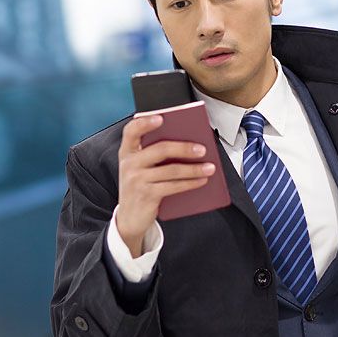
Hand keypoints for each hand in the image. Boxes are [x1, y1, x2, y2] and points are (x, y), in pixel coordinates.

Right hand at [116, 114, 213, 254]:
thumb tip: (187, 145)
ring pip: (171, 170)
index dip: (145, 123)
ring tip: (209, 167)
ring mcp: (137, 180)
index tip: (162, 118)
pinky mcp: (146, 195)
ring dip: (194, 168)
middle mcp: (130, 163)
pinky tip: (202, 180)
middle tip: (202, 149)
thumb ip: (154, 155)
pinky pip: (173, 186)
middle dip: (184, 148)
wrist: (129, 218)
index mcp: (127, 151)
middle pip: (160, 149)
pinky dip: (190, 183)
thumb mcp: (140, 168)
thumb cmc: (139, 187)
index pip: (131, 130)